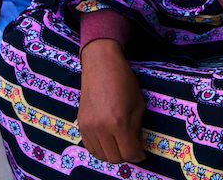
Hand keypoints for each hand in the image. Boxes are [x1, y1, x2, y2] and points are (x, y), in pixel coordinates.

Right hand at [77, 39, 145, 163]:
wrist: (101, 65)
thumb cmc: (124, 81)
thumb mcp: (138, 104)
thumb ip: (137, 128)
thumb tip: (137, 145)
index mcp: (119, 123)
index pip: (129, 153)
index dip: (138, 155)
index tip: (141, 152)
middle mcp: (101, 128)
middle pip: (115, 158)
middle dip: (126, 155)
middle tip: (131, 147)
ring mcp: (89, 127)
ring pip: (101, 155)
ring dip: (113, 154)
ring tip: (120, 144)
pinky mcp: (81, 124)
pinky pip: (90, 147)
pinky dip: (100, 149)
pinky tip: (108, 141)